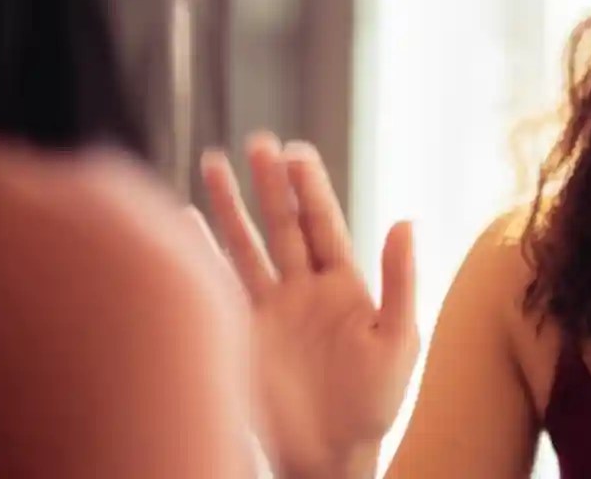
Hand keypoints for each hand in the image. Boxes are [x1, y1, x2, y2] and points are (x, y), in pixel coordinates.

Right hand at [197, 133, 418, 477]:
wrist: (330, 454)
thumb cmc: (374, 400)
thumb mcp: (399, 339)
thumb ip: (401, 280)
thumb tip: (406, 221)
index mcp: (344, 284)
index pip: (323, 223)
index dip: (310, 187)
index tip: (296, 151)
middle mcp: (303, 288)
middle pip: (282, 224)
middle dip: (269, 183)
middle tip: (257, 141)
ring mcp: (270, 308)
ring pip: (247, 245)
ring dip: (230, 206)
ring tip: (214, 162)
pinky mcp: (242, 333)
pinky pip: (219, 284)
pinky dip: (200, 253)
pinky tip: (184, 220)